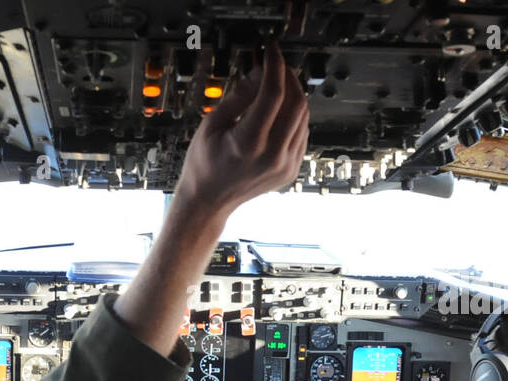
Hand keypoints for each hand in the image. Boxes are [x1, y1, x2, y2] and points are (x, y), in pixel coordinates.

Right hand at [171, 41, 309, 220]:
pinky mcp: (291, 169)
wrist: (209, 202)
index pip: (274, 93)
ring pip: (303, 117)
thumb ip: (239, 96)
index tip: (271, 51)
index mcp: (248, 143)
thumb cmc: (204, 165)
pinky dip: (294, 116)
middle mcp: (272, 156)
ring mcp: (285, 165)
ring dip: (293, 95)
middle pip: (296, 102)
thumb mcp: (212, 124)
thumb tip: (260, 72)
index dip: (275, 66)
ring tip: (275, 87)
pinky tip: (279, 111)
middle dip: (288, 77)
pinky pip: (302, 133)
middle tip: (276, 66)